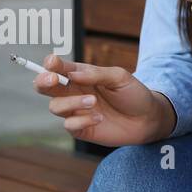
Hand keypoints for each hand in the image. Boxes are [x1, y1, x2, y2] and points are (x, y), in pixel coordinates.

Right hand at [32, 53, 173, 145]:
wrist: (147, 118)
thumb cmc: (133, 93)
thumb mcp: (120, 77)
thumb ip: (96, 74)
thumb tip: (73, 74)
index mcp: (81, 75)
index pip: (59, 67)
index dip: (52, 64)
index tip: (52, 62)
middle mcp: (74, 92)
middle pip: (45, 86)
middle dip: (43, 81)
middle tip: (54, 79)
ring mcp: (75, 111)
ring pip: (55, 106)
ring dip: (72, 102)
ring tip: (93, 102)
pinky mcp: (80, 128)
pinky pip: (69, 125)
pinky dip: (82, 121)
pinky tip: (99, 118)